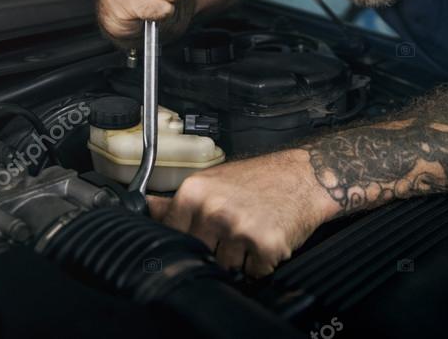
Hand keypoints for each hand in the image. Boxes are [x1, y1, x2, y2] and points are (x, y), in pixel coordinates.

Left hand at [147, 150, 337, 277]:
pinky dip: (262, 263)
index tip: (199, 235)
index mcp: (195, 192)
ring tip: (252, 231)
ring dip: (239, 259)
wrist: (303, 176)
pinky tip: (267, 238)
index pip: (170, 235)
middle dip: (215, 249)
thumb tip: (143, 208)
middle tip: (233, 229)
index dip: (185, 240)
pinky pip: (254, 272)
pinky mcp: (265, 245)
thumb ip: (176, 201)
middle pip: (199, 254)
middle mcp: (214, 209)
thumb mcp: (211, 181)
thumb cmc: (258, 179)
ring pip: (226, 267)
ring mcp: (239, 228)